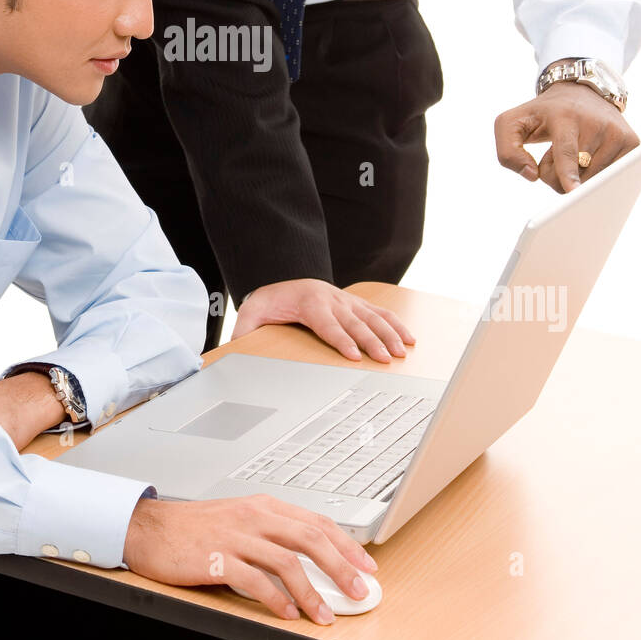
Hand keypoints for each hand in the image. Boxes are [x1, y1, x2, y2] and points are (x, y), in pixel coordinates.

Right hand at [122, 493, 378, 623]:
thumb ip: (273, 533)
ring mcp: (236, 536)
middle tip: (360, 590)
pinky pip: (255, 579)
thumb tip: (311, 558)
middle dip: (341, 567)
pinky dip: (277, 599)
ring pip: (287, 561)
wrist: (150, 528)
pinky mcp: (217, 557)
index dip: (346, 545)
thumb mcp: (241, 519)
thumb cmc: (195, 526)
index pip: (317, 522)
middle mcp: (255, 516)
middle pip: (310, 538)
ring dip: (312, 592)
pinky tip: (288, 614)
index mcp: (265, 506)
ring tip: (325, 615)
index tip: (367, 565)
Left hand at [231, 277, 413, 361]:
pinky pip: (380, 313)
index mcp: (309, 303)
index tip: (354, 356)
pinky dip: (397, 325)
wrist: (285, 280)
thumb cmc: (270, 301)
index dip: (341, 340)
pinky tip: (410, 339)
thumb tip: (230, 348)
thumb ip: (244, 330)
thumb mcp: (251, 313)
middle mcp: (332, 300)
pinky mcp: (356, 303)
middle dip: (372, 341)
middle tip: (384, 359)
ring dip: (390, 334)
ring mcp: (346, 300)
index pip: (328, 325)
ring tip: (403, 351)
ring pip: (373, 317)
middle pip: (355, 323)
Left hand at [494, 84, 638, 192]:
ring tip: (575, 148)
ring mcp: (616, 132)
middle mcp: (595, 122)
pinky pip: (611, 175)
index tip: (573, 190)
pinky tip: (591, 152)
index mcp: (564, 117)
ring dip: (577, 174)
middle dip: (558, 174)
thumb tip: (532, 176)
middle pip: (575, 175)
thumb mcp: (512, 123)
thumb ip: (507, 152)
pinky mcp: (631, 141)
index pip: (566, 151)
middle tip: (557, 150)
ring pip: (593, 179)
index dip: (568, 172)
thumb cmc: (542, 114)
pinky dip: (596, 171)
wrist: (579, 91)